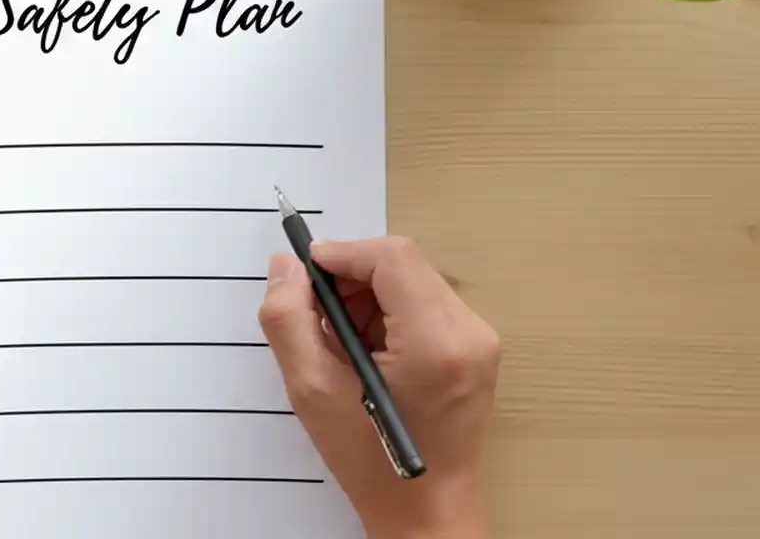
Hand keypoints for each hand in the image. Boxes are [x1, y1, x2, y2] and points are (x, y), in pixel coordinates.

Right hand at [259, 237, 500, 538]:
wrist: (425, 512)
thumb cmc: (369, 461)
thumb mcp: (312, 390)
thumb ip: (289, 319)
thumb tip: (286, 268)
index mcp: (435, 343)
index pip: (392, 258)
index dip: (342, 254)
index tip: (304, 272)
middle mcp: (469, 333)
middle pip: (404, 265)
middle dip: (352, 278)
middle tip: (317, 315)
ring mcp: (479, 341)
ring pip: (413, 281)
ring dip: (369, 297)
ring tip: (339, 342)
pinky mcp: (476, 349)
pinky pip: (426, 304)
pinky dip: (389, 313)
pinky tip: (366, 351)